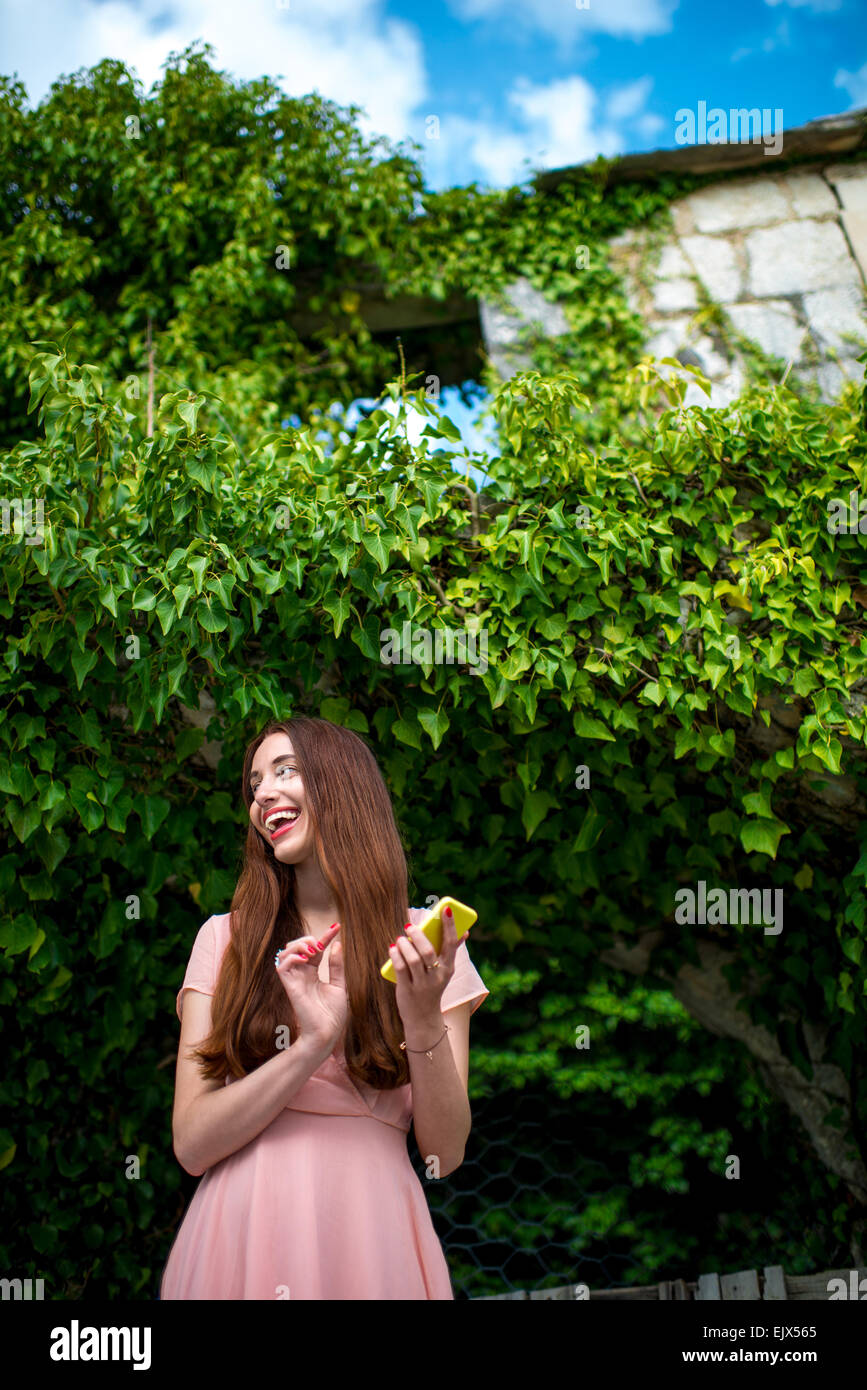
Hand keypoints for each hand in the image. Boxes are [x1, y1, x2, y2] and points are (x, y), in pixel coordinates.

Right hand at [274, 922, 346, 1049]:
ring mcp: (295, 980)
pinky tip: (305, 958)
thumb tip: (337, 944)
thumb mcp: (339, 985)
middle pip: (295, 947)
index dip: (324, 937)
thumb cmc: (333, 1014)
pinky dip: (292, 956)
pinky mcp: (290, 986)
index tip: (336, 927)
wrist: (327, 1033)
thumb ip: (336, 965)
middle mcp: (302, 974)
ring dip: (297, 945)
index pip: (315, 949)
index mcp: (313, 974)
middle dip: (306, 939)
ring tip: (312, 950)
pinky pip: (282, 966)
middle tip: (320, 945)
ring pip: (285, 953)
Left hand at [388, 903, 458, 1030]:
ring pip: (413, 960)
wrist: (423, 1017)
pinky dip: (395, 956)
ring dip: (405, 945)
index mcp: (448, 967)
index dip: (450, 925)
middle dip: (418, 936)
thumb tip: (465, 932)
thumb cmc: (432, 986)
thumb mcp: (444, 971)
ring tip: (400, 939)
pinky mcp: (407, 990)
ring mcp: (422, 984)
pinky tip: (393, 948)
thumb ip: (451, 951)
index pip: (451, 943)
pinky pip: (400, 969)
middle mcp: (437, 976)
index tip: (445, 909)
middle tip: (409, 926)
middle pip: (429, 952)